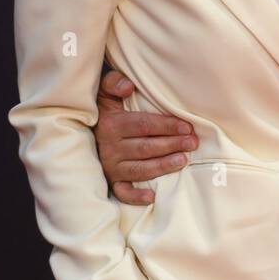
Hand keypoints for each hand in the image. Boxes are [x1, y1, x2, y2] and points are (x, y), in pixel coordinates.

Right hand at [96, 67, 197, 204]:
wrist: (85, 129)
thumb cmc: (105, 109)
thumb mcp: (105, 91)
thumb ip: (114, 82)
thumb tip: (128, 87)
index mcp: (111, 125)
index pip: (144, 126)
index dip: (167, 126)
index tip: (187, 127)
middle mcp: (110, 148)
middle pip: (146, 147)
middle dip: (171, 145)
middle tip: (192, 143)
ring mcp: (110, 166)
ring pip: (140, 169)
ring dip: (162, 166)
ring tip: (183, 160)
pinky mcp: (111, 181)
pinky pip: (122, 192)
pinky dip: (135, 196)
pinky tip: (152, 196)